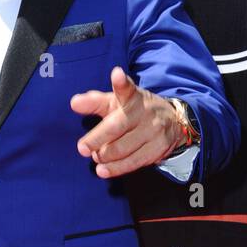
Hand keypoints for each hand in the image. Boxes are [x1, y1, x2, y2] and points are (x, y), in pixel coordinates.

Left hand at [70, 66, 185, 176]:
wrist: (172, 122)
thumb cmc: (134, 111)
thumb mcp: (116, 103)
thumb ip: (95, 102)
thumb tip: (74, 103)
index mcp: (133, 97)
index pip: (126, 89)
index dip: (121, 82)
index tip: (117, 74)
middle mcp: (144, 112)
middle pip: (117, 126)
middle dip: (98, 139)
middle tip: (82, 148)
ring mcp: (154, 131)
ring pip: (124, 148)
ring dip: (105, 156)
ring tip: (95, 157)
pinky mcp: (158, 148)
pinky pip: (134, 162)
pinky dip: (116, 168)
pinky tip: (103, 171)